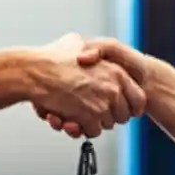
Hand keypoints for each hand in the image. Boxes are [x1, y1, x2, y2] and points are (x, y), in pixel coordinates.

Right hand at [28, 33, 146, 138]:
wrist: (34, 72)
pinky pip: (92, 131)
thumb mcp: (78, 43)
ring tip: (77, 111)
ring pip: (107, 125)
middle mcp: (114, 87)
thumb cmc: (51, 57)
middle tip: (92, 111)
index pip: (139, 99)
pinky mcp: (90, 116)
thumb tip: (92, 53)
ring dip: (92, 122)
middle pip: (123, 116)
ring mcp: (103, 103)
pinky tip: (70, 117)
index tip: (120, 110)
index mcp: (117, 71)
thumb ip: (91, 50)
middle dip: (108, 116)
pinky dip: (81, 128)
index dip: (130, 108)